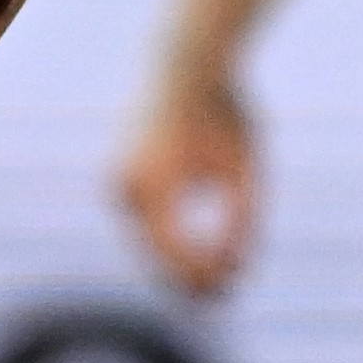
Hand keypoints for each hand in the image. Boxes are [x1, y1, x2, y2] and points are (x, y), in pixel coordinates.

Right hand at [119, 81, 259, 296]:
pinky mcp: (120, 180)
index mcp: (155, 182)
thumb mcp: (244, 168)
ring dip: (180, 263)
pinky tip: (200, 256)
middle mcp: (125, 186)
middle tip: (222, 300)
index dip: (204, 276)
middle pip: (156, 253)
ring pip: (148, 241)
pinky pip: (145, 221)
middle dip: (190, 278)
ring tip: (219, 281)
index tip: (232, 289)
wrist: (183, 62)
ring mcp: (117, 184)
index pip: (176, 250)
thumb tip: (236, 268)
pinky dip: (169, 240)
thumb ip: (242, 220)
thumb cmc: (223, 111)